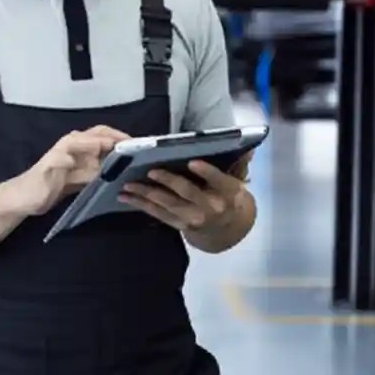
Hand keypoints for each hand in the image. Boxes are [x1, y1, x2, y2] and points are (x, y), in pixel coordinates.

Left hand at [4, 125, 129, 215]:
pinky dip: (114, 166)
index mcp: (71, 144)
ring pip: (105, 149)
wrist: (23, 201)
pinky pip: (102, 165)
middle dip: (121, 140)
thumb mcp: (45, 175)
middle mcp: (77, 147)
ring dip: (120, 152)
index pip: (99, 136)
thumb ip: (59, 163)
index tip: (135, 147)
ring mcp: (80, 159)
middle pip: (104, 136)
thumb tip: (73, 156)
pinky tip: (124, 174)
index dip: (116, 140)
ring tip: (138, 161)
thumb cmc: (33, 187)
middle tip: (141, 151)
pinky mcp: (82, 172)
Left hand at [118, 153, 250, 233]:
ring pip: (167, 204)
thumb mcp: (236, 179)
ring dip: (146, 194)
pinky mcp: (178, 225)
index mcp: (228, 192)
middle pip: (187, 192)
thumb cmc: (227, 193)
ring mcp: (193, 218)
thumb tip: (248, 147)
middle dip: (168, 181)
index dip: (207, 172)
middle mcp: (211, 207)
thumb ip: (237, 163)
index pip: (218, 180)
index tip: (193, 162)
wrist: (226, 226)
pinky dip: (140, 205)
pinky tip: (126, 197)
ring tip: (128, 184)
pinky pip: (157, 214)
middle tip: (150, 171)